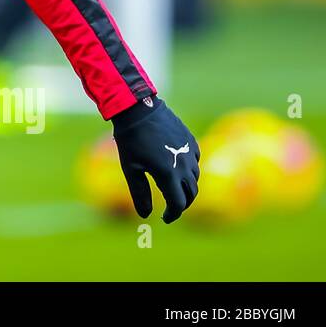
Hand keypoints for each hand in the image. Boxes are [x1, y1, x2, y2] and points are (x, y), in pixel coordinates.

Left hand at [111, 96, 200, 223]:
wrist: (138, 108)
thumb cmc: (130, 139)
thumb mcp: (131, 168)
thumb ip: (140, 193)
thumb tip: (145, 216)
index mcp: (169, 174)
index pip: (178, 204)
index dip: (172, 214)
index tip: (164, 218)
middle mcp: (184, 165)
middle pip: (191, 194)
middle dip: (182, 204)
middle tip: (171, 207)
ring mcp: (190, 152)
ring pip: (195, 178)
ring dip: (186, 187)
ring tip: (172, 189)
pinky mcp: (191, 141)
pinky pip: (195, 161)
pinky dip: (189, 170)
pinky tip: (177, 168)